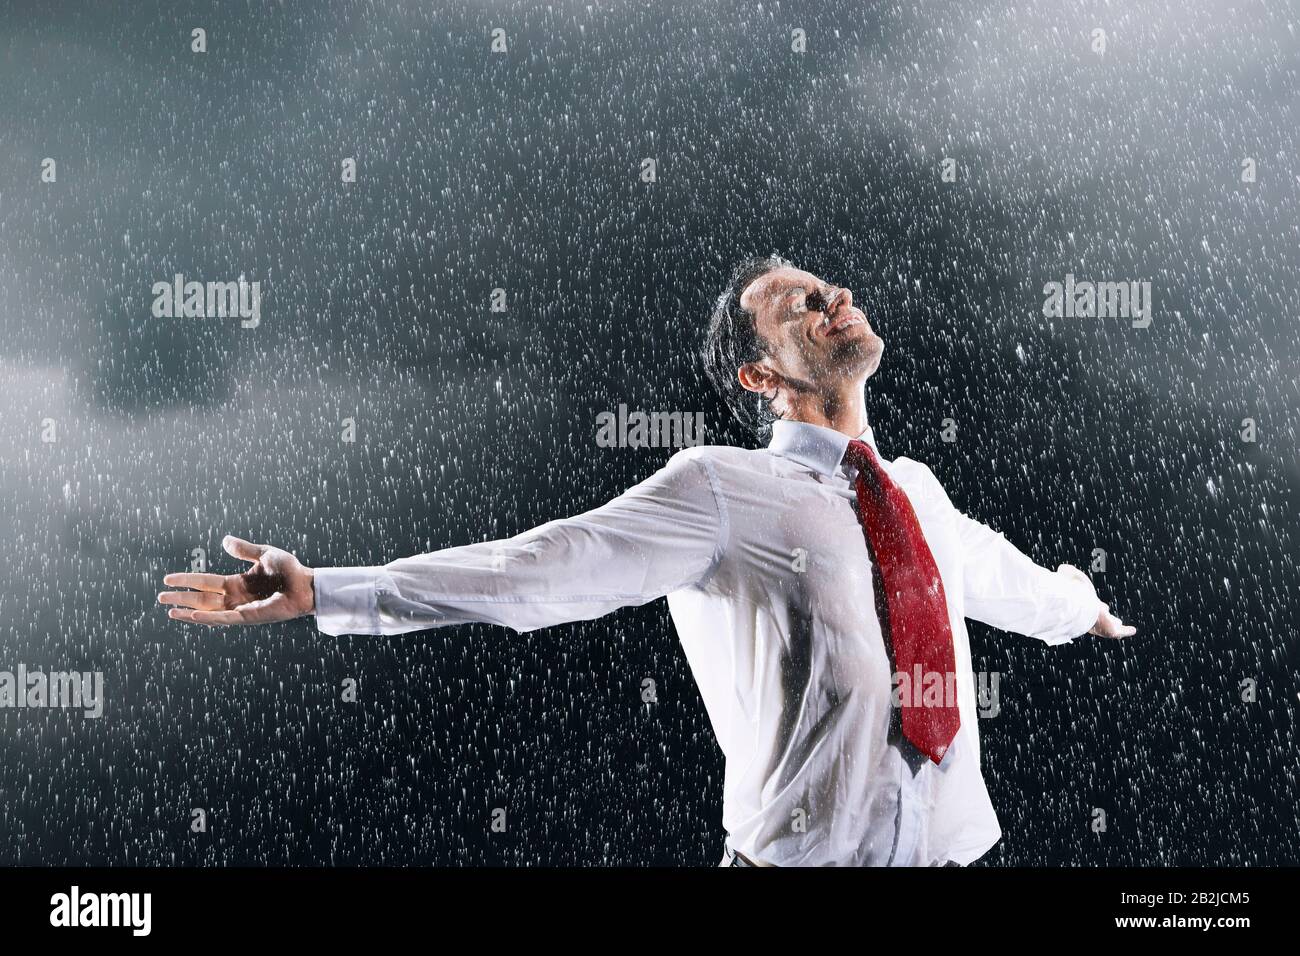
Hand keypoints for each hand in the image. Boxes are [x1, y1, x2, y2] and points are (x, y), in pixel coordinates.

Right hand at [158, 536, 314, 625]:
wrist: (306, 583)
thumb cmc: (289, 570)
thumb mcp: (264, 555)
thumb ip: (244, 550)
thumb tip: (224, 540)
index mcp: (237, 583)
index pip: (205, 582)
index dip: (187, 580)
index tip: (167, 579)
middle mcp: (235, 598)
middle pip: (201, 599)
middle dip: (181, 599)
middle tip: (160, 598)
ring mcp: (240, 609)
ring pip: (208, 612)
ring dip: (188, 612)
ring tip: (169, 611)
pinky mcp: (248, 617)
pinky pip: (224, 619)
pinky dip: (207, 619)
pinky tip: (192, 616)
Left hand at [1057, 563, 1135, 638]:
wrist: (1076, 604)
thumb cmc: (1071, 590)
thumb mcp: (1069, 575)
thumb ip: (1067, 571)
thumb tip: (1063, 568)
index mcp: (1083, 604)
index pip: (1090, 606)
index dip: (1095, 605)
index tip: (1101, 604)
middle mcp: (1091, 615)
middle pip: (1098, 616)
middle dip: (1102, 614)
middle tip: (1106, 612)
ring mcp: (1100, 623)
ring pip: (1108, 624)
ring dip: (1113, 624)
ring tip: (1119, 623)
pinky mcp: (1109, 630)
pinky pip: (1119, 632)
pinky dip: (1126, 631)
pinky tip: (1132, 630)